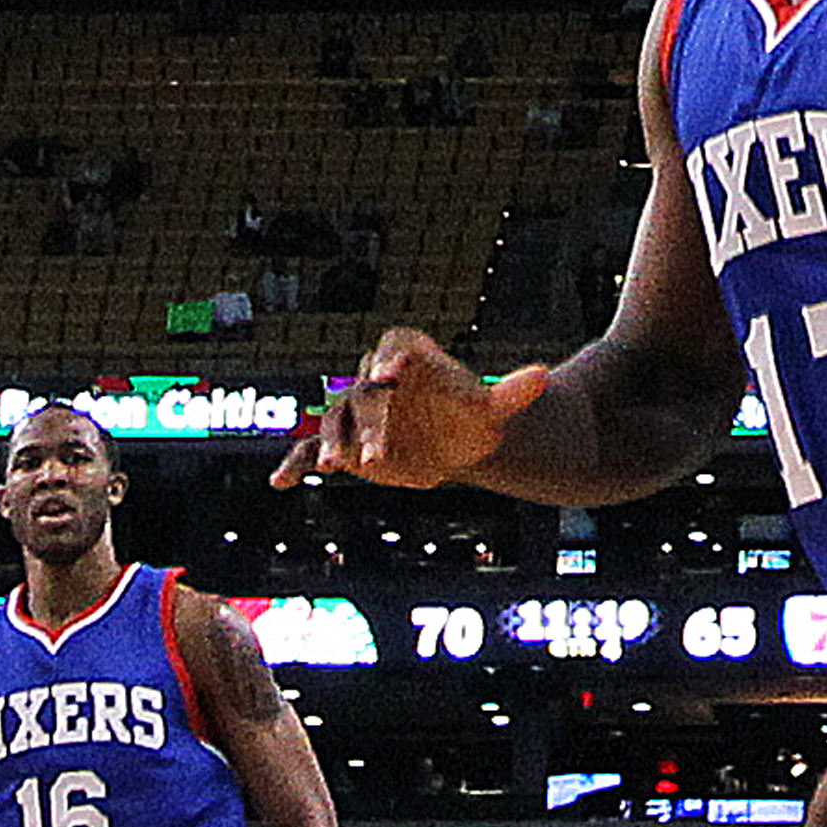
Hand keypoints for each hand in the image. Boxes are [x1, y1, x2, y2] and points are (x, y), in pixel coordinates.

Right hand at [272, 330, 525, 491]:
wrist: (455, 441)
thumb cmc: (473, 417)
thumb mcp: (495, 409)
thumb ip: (515, 393)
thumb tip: (544, 376)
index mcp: (410, 359)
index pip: (395, 346)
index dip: (392, 356)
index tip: (392, 370)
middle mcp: (377, 380)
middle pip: (365, 392)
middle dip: (369, 421)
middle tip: (381, 454)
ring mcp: (357, 413)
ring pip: (336, 421)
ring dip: (330, 442)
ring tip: (332, 465)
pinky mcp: (345, 443)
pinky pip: (312, 449)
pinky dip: (296, 462)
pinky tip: (281, 481)